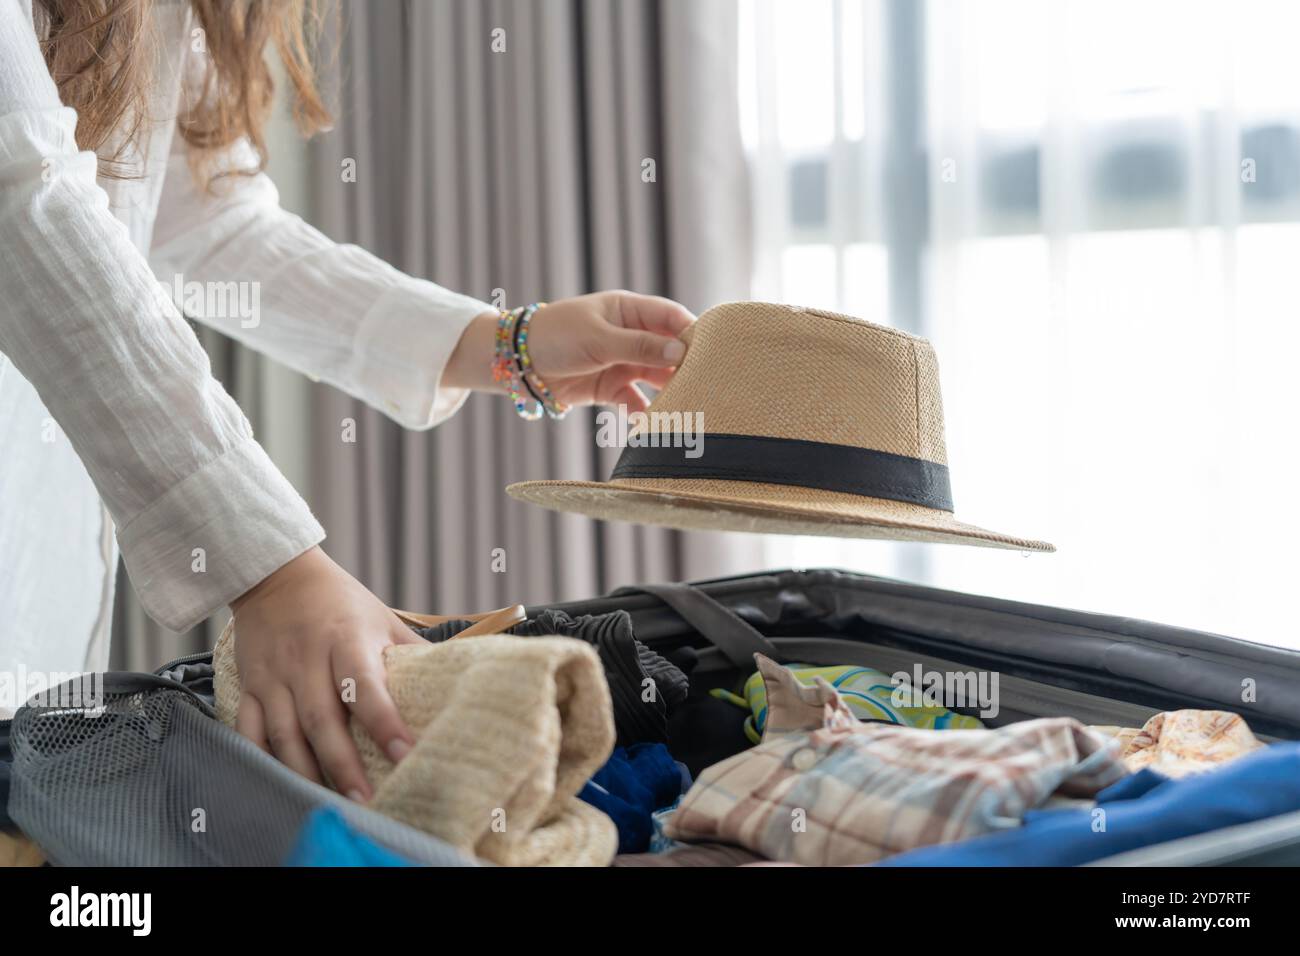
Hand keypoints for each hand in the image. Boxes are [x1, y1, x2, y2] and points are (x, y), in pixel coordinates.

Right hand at [227, 545, 422, 800]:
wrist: (278, 575)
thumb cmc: (341, 601)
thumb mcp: (383, 617)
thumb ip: (413, 651)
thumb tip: (459, 678)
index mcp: (347, 639)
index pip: (365, 684)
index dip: (384, 721)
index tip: (405, 754)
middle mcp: (308, 659)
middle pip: (321, 719)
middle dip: (343, 764)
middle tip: (366, 801)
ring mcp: (274, 674)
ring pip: (284, 732)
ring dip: (304, 771)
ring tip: (327, 802)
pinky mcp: (250, 685)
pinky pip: (250, 730)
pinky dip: (262, 759)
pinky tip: (282, 783)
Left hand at [445, 290, 694, 410]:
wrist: (515, 363)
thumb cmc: (555, 336)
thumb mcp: (598, 339)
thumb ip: (639, 348)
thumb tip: (680, 354)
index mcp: (628, 310)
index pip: (671, 318)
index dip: (692, 333)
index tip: (712, 352)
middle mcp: (630, 335)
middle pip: (667, 351)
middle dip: (685, 368)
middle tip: (706, 387)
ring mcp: (621, 363)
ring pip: (655, 379)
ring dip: (668, 393)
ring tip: (687, 409)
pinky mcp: (609, 388)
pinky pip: (635, 402)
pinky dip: (644, 414)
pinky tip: (653, 426)